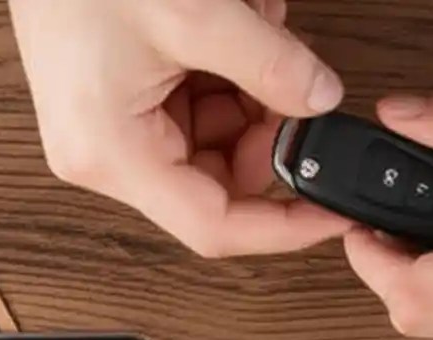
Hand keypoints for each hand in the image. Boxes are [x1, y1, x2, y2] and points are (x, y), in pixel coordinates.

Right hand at [8, 0, 352, 256]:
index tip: (330, 212)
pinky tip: (231, 29)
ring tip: (253, 29)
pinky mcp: (115, 103)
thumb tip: (320, 102)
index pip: (212, 225)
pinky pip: (188, 112)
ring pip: (208, 143)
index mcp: (110, 154)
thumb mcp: (196, 15)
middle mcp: (101, 155)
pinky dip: (223, 78)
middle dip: (264, 133)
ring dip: (247, 96)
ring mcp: (107, 131)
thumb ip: (271, 65)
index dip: (281, 225)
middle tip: (295, 83)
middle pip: (214, 183)